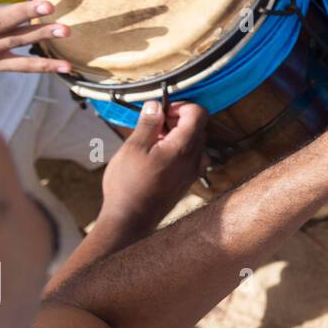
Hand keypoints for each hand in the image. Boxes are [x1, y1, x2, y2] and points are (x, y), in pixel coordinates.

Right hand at [101, 100, 208, 229]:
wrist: (130, 221)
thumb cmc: (129, 186)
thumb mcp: (134, 147)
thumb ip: (148, 124)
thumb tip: (156, 106)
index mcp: (184, 146)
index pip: (198, 112)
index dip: (181, 106)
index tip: (162, 110)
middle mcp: (195, 158)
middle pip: (197, 126)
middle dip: (176, 120)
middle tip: (152, 127)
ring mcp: (193, 171)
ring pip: (194, 141)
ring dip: (175, 135)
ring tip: (152, 143)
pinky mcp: (187, 180)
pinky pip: (190, 157)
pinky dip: (177, 150)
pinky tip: (156, 157)